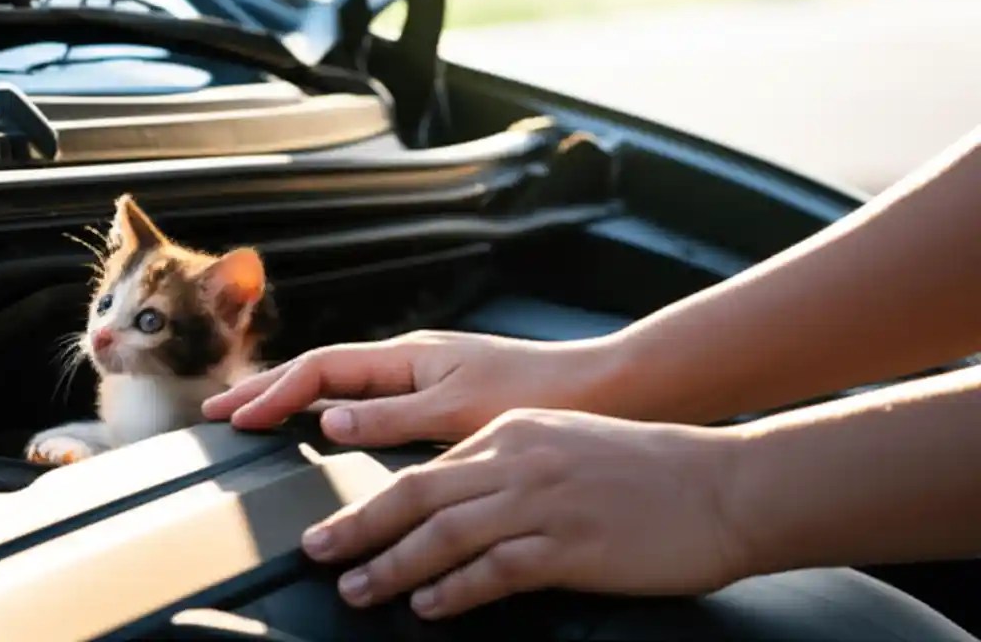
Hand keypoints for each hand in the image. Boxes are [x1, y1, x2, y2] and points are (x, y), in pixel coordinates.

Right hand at [202, 330, 619, 445]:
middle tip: (219, 411)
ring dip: (294, 398)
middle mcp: (411, 361)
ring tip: (254, 414)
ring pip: (343, 384)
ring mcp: (424, 375)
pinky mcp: (441, 395)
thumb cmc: (539, 393)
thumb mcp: (461, 410)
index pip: (322, 370)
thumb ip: (393, 415)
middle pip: (322, 372)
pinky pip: (369, 400)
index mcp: (409, 357)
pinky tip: (324, 425)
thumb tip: (330, 418)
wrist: (602, 389)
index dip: (275, 394)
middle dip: (268, 390)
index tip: (236, 418)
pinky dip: (332, 411)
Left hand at [298, 408, 746, 618]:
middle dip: (359, 526)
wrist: (722, 485)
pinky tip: (427, 606)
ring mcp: (543, 502)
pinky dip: (453, 590)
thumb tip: (456, 500)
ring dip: (391, 566)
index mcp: (513, 433)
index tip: (340, 523)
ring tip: (356, 590)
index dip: (374, 501)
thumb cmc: (647, 470)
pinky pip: (495, 571)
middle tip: (316, 550)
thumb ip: (509, 465)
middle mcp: (518, 460)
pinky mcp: (570, 546)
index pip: (427, 470)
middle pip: (417, 496)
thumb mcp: (564, 446)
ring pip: (444, 535)